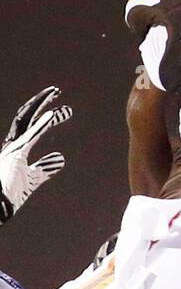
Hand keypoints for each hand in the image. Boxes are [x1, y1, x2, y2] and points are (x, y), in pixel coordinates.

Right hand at [0, 86, 71, 223]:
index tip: (64, 110)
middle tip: (57, 91)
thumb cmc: (9, 196)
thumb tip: (61, 159)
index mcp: (16, 150)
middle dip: (41, 103)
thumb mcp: (33, 179)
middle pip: (28, 117)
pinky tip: (52, 114)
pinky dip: (41, 125)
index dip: (48, 117)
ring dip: (40, 104)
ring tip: (54, 92)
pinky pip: (29, 136)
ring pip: (26, 119)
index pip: (34, 127)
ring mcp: (12, 149)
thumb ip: (45, 168)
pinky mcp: (14, 156)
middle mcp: (12, 146)